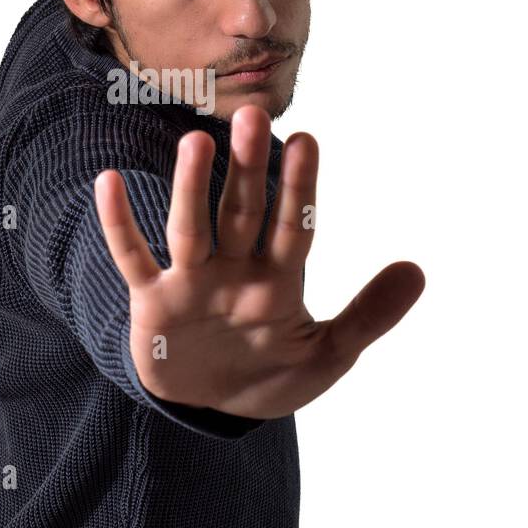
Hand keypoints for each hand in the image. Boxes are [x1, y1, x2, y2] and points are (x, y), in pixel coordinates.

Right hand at [93, 103, 424, 420]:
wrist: (209, 411)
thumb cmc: (268, 375)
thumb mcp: (327, 356)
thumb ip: (369, 315)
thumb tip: (419, 270)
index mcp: (277, 283)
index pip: (291, 227)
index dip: (298, 187)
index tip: (306, 140)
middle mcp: (234, 272)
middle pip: (242, 213)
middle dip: (249, 169)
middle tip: (255, 116)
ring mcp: (192, 283)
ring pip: (191, 228)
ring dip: (192, 188)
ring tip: (197, 142)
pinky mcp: (153, 302)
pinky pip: (132, 257)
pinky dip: (119, 224)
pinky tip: (108, 182)